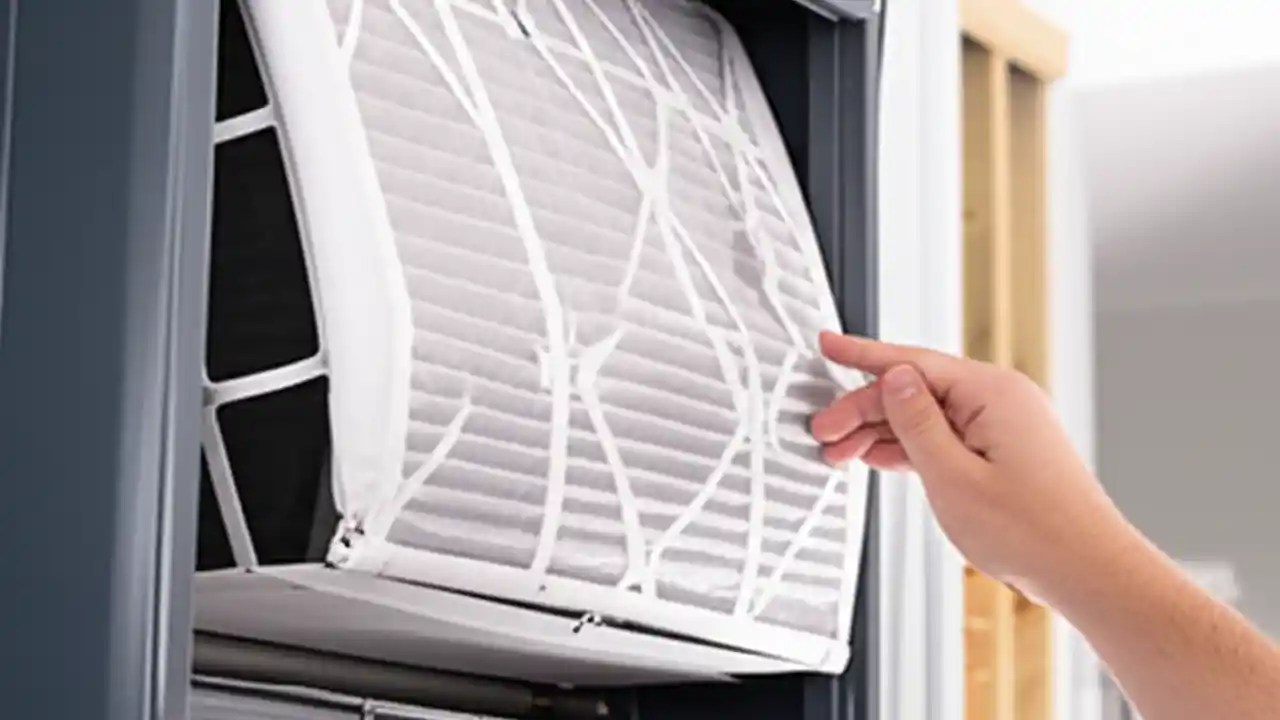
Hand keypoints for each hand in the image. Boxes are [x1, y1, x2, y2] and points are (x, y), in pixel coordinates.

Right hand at [810, 331, 1134, 602]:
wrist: (1088, 571)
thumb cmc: (1033, 532)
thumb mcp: (953, 476)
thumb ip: (916, 422)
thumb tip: (893, 378)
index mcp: (992, 393)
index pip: (912, 362)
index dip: (862, 355)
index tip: (828, 345)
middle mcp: (1001, 400)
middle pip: (916, 390)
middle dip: (865, 409)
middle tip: (824, 432)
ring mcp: (1004, 425)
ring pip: (928, 415)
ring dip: (883, 432)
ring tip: (842, 452)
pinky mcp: (1004, 451)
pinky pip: (947, 435)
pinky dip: (911, 447)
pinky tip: (879, 457)